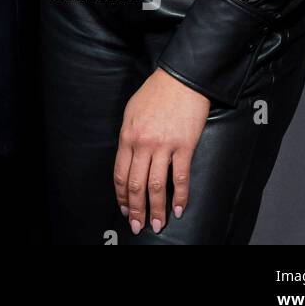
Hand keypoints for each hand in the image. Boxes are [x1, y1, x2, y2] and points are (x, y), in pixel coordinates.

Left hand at [113, 67, 210, 234]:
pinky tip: (178, 209)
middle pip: (136, 184)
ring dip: (156, 208)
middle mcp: (143, 144)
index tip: (124, 209)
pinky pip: (180, 177)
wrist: (181, 80)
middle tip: (138, 226)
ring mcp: (164, 146)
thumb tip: (128, 158)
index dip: (121, 196)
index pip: (120, 174)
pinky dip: (179, 196)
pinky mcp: (184, 146)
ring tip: (157, 224)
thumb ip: (128, 136)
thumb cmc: (155, 93)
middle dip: (136, 209)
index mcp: (127, 136)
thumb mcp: (131, 112)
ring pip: (157, 185)